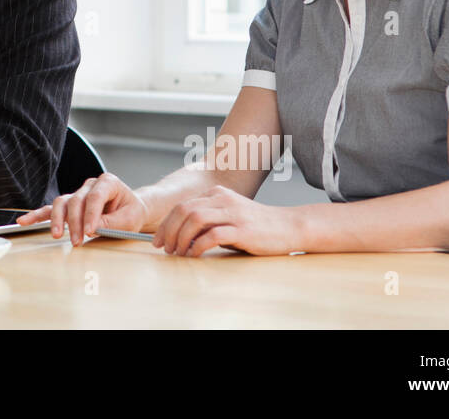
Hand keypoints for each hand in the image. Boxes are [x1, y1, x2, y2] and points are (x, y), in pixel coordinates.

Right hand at [16, 172, 145, 245]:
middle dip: (74, 222)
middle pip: (76, 200)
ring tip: (56, 235)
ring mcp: (78, 194)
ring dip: (58, 220)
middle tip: (77, 241)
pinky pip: (51, 209)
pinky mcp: (69, 205)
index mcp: (108, 182)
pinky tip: (25, 220)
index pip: (94, 197)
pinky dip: (38, 215)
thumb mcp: (129, 219)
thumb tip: (92, 228)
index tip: (90, 231)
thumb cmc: (130, 213)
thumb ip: (112, 222)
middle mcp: (90, 185)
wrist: (130, 210)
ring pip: (61, 203)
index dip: (91, 214)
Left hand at [155, 185, 301, 256]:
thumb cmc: (256, 227)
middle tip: (164, 248)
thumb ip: (208, 222)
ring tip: (178, 253)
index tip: (159, 240)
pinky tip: (195, 255)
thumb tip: (180, 238)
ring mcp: (233, 213)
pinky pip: (213, 235)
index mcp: (216, 194)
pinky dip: (199, 246)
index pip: (182, 205)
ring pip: (195, 219)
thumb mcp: (228, 217)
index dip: (166, 223)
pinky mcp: (243, 229)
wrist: (288, 227)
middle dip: (168, 231)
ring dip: (181, 238)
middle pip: (184, 210)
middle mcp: (222, 199)